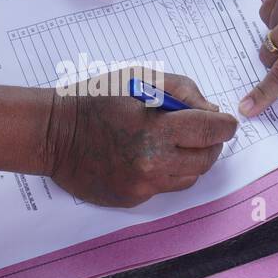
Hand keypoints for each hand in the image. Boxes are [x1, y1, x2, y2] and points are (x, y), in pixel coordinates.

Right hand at [46, 69, 238, 206]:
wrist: (51, 134)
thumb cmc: (92, 100)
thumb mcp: (137, 79)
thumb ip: (181, 91)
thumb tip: (210, 111)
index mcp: (155, 131)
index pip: (211, 132)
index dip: (224, 125)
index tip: (225, 121)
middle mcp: (152, 165)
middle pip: (206, 159)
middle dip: (211, 143)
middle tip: (203, 131)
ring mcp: (141, 187)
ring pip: (189, 178)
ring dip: (191, 160)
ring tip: (175, 142)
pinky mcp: (131, 199)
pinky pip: (164, 188)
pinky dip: (166, 172)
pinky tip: (148, 155)